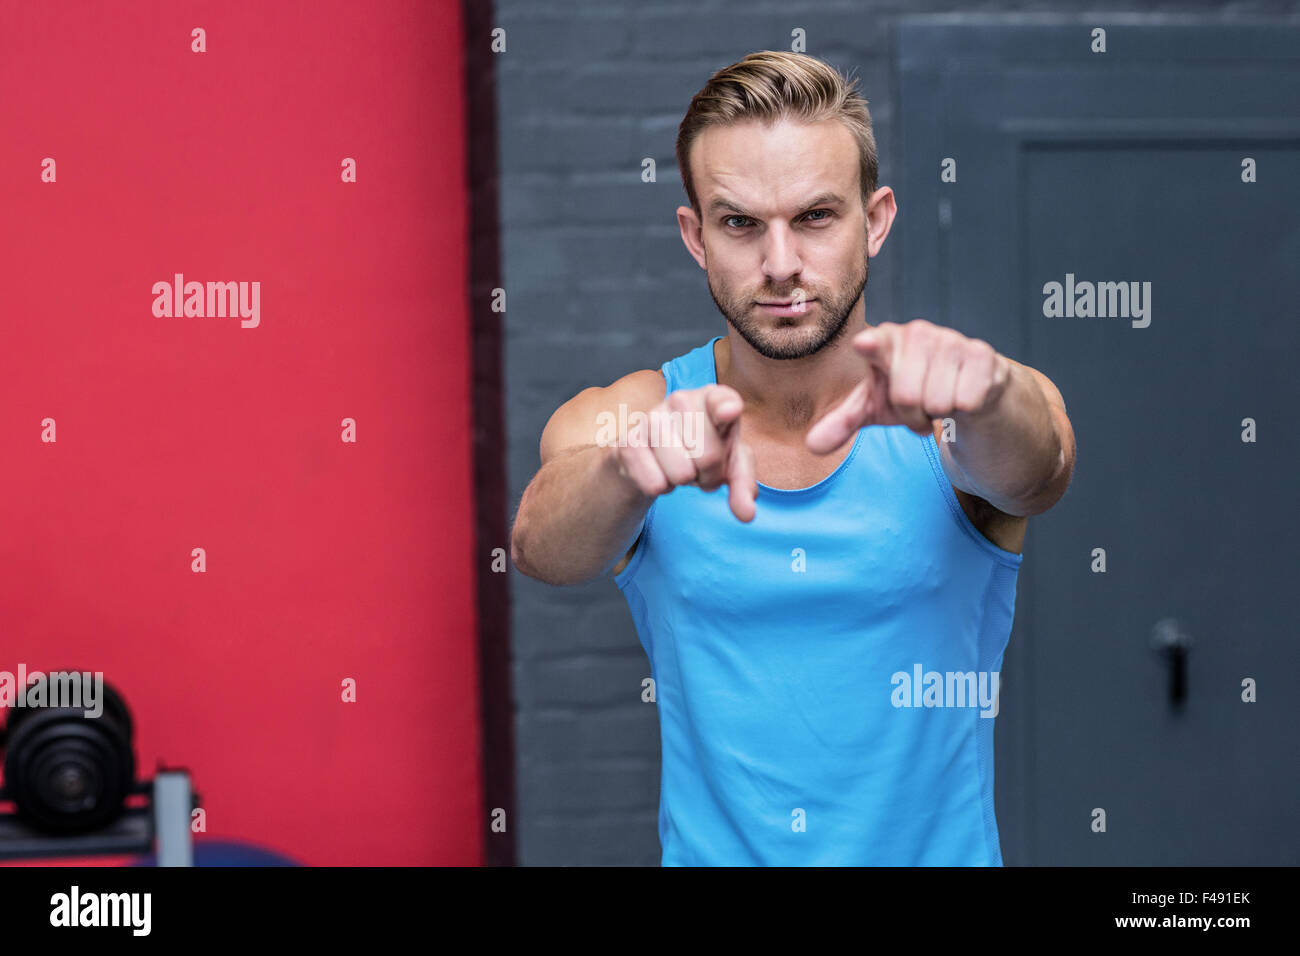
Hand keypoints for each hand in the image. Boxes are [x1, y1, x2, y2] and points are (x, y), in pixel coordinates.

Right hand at [613, 384, 758, 520]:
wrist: (652, 453)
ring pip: (682, 473)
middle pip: (710, 457)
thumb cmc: (701, 451)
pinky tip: (659, 469)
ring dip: (684, 481)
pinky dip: (662, 487)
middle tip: (700, 466)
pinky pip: (656, 484)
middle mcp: (681, 399)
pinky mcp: (629, 441)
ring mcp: (652, 417)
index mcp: (712, 398)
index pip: (723, 400)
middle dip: (709, 475)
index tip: (729, 413)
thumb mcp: (730, 464)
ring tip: (680, 466)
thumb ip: (743, 486)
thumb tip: (746, 514)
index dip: (727, 408)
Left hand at [806, 319, 1012, 453]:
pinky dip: (963, 410)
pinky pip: (967, 401)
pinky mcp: (984, 357)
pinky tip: (962, 397)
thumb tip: (812, 445)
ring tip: (939, 401)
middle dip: (911, 415)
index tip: (864, 345)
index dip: (873, 346)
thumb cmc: (914, 392)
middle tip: (918, 408)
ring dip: (938, 414)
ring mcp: (953, 341)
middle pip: (906, 396)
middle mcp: (919, 334)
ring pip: (937, 402)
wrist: (967, 390)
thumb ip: (844, 422)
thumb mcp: (876, 407)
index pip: (877, 344)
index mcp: (885, 341)